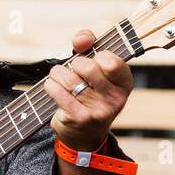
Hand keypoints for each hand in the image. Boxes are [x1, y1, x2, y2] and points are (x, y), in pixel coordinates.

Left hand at [44, 29, 133, 149]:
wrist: (85, 135)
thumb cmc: (90, 94)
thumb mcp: (97, 70)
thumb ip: (90, 45)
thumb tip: (81, 39)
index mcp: (124, 83)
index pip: (110, 60)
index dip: (95, 54)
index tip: (90, 58)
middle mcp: (115, 98)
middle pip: (87, 66)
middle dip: (74, 64)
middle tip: (73, 72)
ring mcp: (98, 110)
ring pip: (69, 78)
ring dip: (58, 74)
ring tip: (60, 79)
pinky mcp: (79, 118)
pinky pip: (57, 91)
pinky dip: (50, 85)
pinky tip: (53, 88)